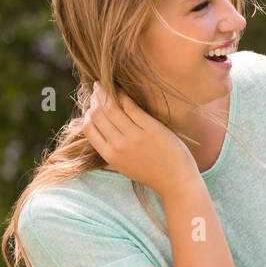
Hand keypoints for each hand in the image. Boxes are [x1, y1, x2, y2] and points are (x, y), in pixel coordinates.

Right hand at [82, 82, 197, 193]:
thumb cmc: (152, 173)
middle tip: (97, 89)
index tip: (91, 105)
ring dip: (105, 94)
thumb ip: (110, 155)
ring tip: (104, 85)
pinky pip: (131, 107)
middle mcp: (119, 146)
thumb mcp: (124, 167)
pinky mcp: (151, 129)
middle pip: (98, 116)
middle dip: (95, 100)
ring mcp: (135, 137)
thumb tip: (98, 141)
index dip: (87, 114)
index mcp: (109, 156)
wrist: (176, 181)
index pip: (89, 129)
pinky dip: (123, 95)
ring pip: (112, 109)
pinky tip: (121, 88)